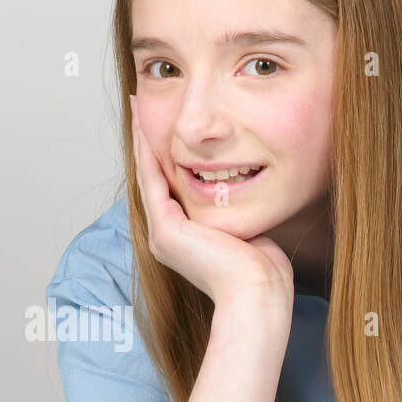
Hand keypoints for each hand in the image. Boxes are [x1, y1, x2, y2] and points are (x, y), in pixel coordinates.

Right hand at [129, 94, 294, 311]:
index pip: (171, 189)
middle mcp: (167, 238)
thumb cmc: (263, 272)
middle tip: (142, 108)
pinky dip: (148, 152)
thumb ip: (237, 213)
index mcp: (185, 240)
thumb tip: (247, 194)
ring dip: (143, 140)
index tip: (167, 127)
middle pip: (155, 179)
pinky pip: (153, 181)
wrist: (258, 293)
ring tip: (138, 108)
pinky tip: (144, 126)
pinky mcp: (165, 231)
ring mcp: (163, 235)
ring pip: (149, 176)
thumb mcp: (247, 232)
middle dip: (150, 142)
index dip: (167, 156)